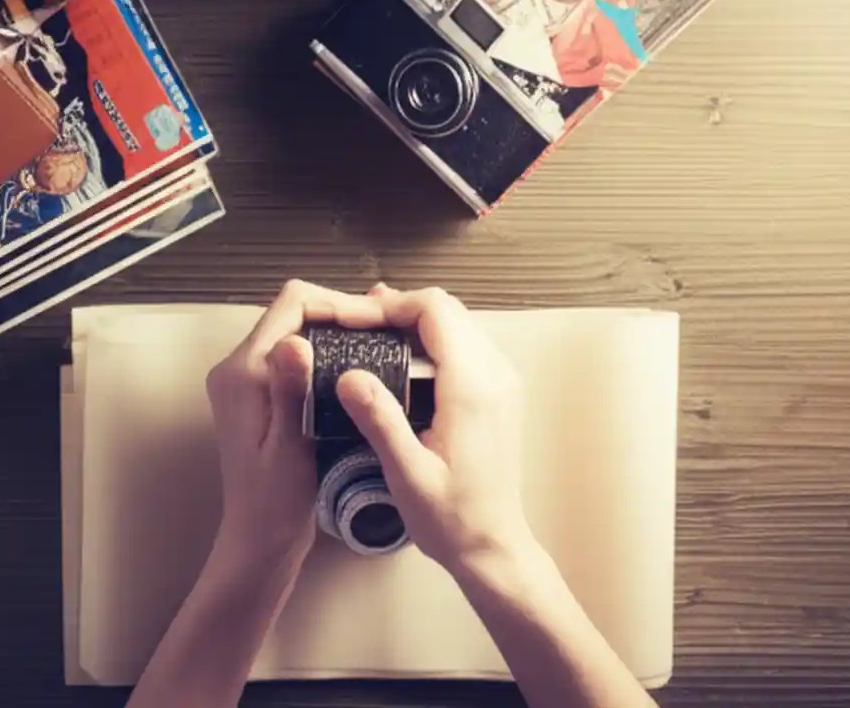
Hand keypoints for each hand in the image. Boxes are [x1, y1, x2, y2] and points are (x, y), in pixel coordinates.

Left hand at [205, 280, 389, 560]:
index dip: (335, 303)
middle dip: (338, 314)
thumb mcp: (288, 447)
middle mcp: (239, 368)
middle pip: (294, 312)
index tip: (372, 321)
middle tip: (383, 332)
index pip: (291, 304)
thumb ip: (290, 392)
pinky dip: (326, 354)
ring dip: (334, 333)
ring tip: (376, 346)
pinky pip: (295, 356)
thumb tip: (295, 342)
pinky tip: (355, 370)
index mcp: (242, 373)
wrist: (260, 539)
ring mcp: (249, 380)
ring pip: (297, 331)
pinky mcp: (262, 395)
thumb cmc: (274, 503)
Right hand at [335, 286, 533, 570]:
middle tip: (350, 321)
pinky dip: (427, 340)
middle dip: (395, 308)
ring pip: (454, 323)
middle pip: (444, 309)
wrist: (492, 545)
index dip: (388, 305)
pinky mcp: (498, 392)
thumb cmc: (450, 517)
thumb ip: (379, 419)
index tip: (350, 318)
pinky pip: (463, 345)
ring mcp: (501, 381)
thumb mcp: (406, 472)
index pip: (433, 311)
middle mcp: (495, 374)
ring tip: (365, 332)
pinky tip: (395, 357)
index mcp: (473, 388)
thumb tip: (348, 375)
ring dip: (410, 321)